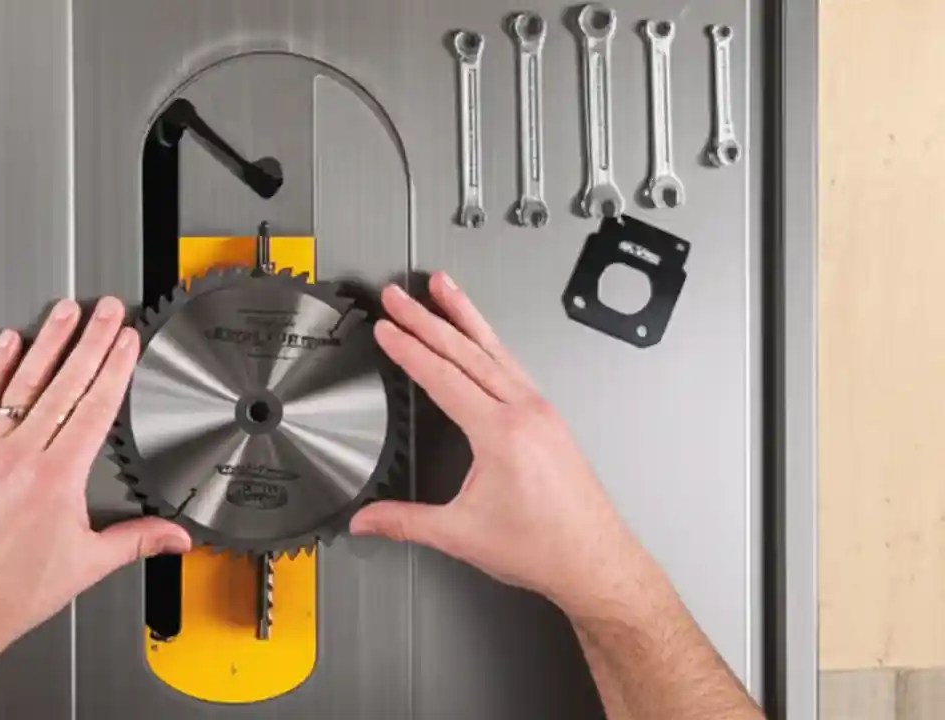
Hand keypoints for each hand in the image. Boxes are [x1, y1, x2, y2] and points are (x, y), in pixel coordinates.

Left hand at [0, 297, 189, 682]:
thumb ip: (137, 540)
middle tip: (105, 308)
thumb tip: (177, 537)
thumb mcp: (87, 565)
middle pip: (64, 386)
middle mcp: (20, 460)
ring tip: (63, 312)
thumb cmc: (12, 593)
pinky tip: (7, 345)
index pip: (94, 408)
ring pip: (23, 386)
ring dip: (47, 344)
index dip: (114, 367)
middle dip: (89, 341)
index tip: (126, 339)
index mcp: (57, 480)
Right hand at [350, 273, 649, 618]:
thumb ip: (405, 522)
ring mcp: (541, 411)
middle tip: (399, 294)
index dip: (409, 349)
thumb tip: (366, 519)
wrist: (594, 560)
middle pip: (466, 350)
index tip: (386, 327)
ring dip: (464, 315)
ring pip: (495, 349)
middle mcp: (525, 412)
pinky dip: (489, 341)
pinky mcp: (549, 418)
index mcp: (500, 433)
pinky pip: (513, 365)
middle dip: (427, 317)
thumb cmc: (543, 546)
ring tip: (442, 287)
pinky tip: (478, 336)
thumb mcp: (461, 533)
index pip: (443, 376)